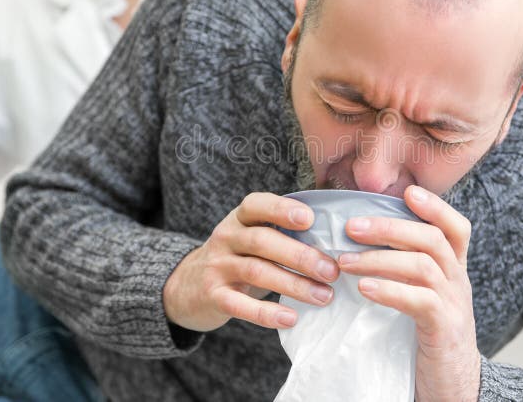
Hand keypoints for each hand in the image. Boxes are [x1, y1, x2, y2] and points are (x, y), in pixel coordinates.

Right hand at [162, 192, 339, 331]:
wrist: (188, 286)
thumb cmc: (239, 257)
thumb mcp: (252, 236)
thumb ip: (283, 233)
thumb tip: (335, 241)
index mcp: (240, 218)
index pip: (257, 205)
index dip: (282, 209)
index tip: (310, 219)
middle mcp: (226, 237)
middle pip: (262, 241)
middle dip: (300, 255)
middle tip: (331, 270)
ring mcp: (217, 266)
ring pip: (256, 272)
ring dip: (293, 285)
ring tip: (323, 296)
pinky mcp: (213, 296)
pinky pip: (240, 305)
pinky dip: (266, 313)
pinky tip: (291, 318)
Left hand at [337, 185, 480, 401]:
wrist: (452, 388)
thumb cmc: (426, 338)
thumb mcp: (421, 297)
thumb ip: (403, 271)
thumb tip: (357, 244)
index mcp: (453, 270)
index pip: (456, 228)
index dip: (436, 206)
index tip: (408, 190)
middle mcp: (458, 281)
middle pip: (432, 239)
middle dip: (390, 227)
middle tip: (351, 227)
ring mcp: (455, 305)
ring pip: (423, 265)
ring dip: (380, 258)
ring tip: (345, 261)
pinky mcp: (445, 330)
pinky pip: (421, 301)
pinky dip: (391, 290)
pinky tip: (364, 289)